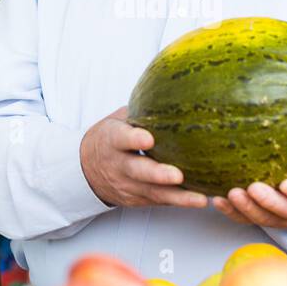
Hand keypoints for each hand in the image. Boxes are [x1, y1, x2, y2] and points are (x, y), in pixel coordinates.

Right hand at [79, 106, 209, 209]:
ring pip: (152, 193)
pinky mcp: (137, 200)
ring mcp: (127, 185)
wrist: (84, 170)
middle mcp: (118, 165)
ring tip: (199, 199)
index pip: (121, 138)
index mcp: (111, 140)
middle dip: (157, 175)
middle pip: (138, 171)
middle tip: (177, 175)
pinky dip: (180, 202)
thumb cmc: (110, 139)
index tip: (148, 139)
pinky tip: (201, 200)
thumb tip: (172, 83)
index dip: (133, 139)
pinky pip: (159, 202)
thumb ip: (140, 110)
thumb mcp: (117, 120)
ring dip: (177, 197)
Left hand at [211, 111, 286, 228]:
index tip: (286, 184)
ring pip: (262, 219)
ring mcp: (278, 217)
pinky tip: (216, 200)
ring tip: (231, 193)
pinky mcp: (260, 218)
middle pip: (284, 213)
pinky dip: (231, 213)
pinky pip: (244, 220)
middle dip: (267, 203)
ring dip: (246, 209)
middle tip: (251, 188)